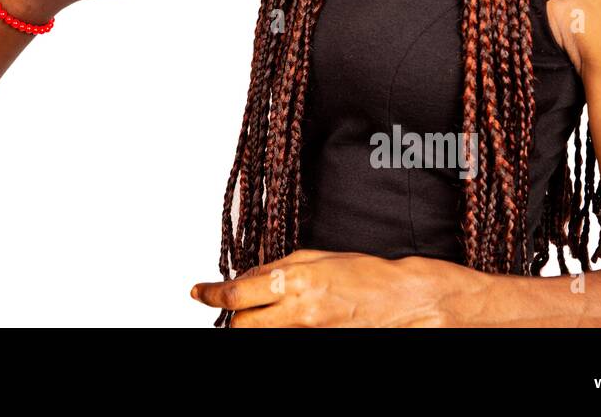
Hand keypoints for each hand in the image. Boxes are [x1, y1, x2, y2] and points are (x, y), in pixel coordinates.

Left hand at [189, 250, 449, 326]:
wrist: (402, 300)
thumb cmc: (365, 273)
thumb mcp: (315, 257)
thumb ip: (276, 268)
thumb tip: (246, 278)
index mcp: (295, 280)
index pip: (237, 294)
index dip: (212, 294)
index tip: (198, 292)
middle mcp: (298, 311)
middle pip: (242, 325)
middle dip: (232, 317)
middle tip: (231, 305)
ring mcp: (308, 332)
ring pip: (260, 336)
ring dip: (254, 324)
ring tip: (260, 312)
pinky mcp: (319, 344)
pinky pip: (285, 340)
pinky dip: (277, 330)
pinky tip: (283, 319)